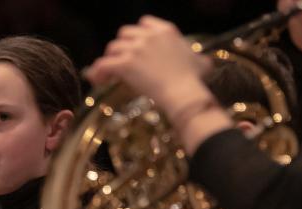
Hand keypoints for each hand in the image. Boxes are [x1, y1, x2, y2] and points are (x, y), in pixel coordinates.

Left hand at [85, 16, 213, 109]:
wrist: (183, 92)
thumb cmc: (194, 80)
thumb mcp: (201, 63)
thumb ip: (198, 58)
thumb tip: (204, 62)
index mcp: (166, 31)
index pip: (144, 22)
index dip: (137, 34)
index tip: (135, 46)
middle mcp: (149, 36)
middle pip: (124, 34)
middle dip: (121, 46)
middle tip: (121, 61)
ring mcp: (136, 48)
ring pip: (112, 48)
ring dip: (109, 60)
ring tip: (108, 74)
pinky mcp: (125, 63)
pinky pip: (103, 64)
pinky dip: (98, 72)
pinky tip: (98, 80)